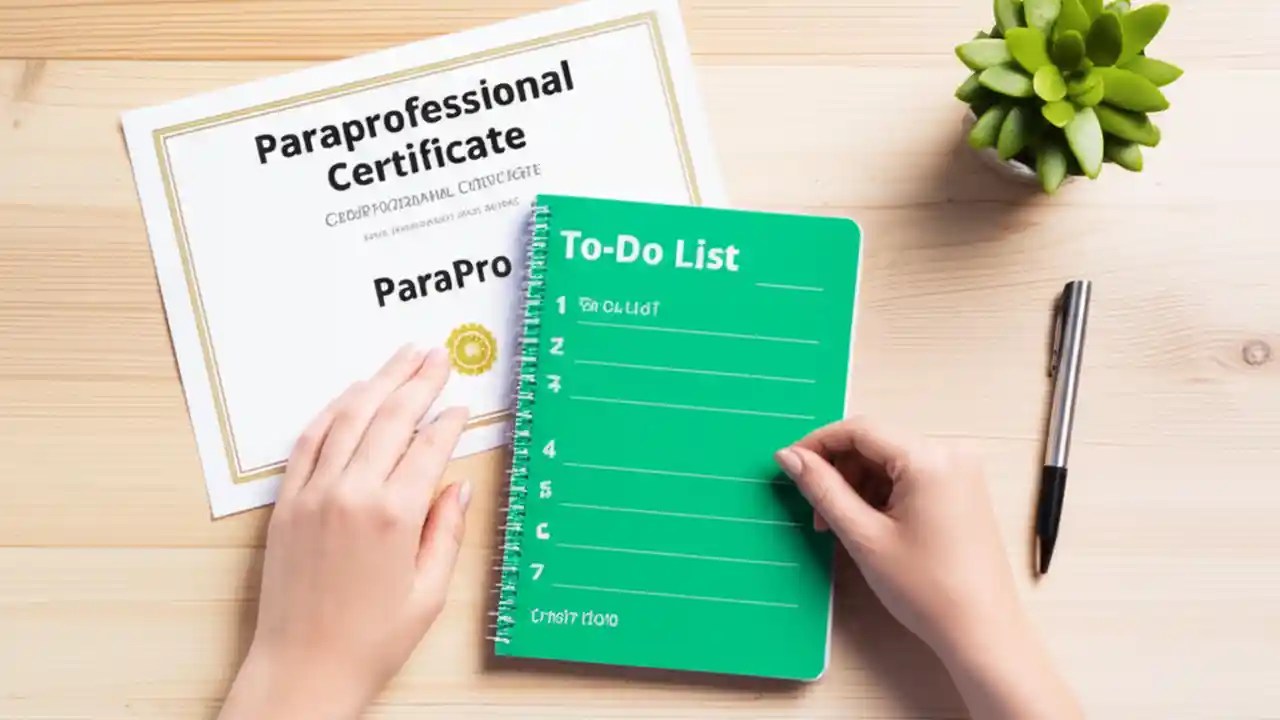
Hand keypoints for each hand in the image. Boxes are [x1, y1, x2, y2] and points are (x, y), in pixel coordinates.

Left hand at [220, 346, 471, 719]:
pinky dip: (333, 410)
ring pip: (349, 418)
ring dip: (378, 382)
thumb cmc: (370, 641)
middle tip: (437, 355)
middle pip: (391, 418)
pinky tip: (352, 394)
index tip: (462, 406)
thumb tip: (457, 485)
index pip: (429, 447)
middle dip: (418, 380)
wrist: (302, 670)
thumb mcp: (429, 593)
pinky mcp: (287, 503)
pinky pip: (310, 441)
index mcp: (394, 517)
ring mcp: (314, 494)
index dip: (449, 422)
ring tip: (401, 358)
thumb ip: (446, 531)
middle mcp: (351, 495)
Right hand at [775, 418, 1081, 719]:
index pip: (860, 429)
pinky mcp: (962, 490)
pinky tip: (868, 525)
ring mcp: (960, 472)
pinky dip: (882, 494)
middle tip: (816, 512)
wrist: (981, 632)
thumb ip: (823, 489)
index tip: (789, 465)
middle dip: (838, 471)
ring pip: (890, 461)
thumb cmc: (926, 589)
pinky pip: (910, 476)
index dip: (818, 443)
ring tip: (840, 526)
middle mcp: (950, 454)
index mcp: (928, 459)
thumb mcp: (864, 536)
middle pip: (875, 443)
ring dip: (858, 485)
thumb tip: (788, 456)